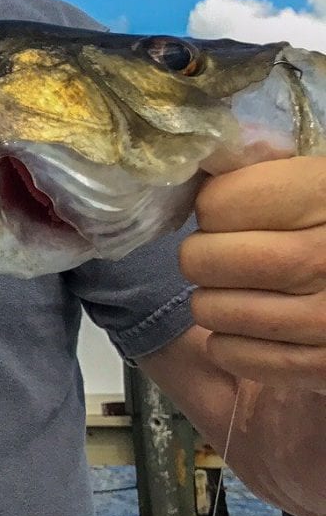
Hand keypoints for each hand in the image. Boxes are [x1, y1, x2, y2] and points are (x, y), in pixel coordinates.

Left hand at [183, 156, 325, 391]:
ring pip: (215, 310)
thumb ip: (266, 164)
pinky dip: (229, 344)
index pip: (219, 203)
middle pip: (207, 259)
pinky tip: (248, 328)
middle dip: (202, 256)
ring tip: (236, 291)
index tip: (226, 213)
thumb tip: (207, 158)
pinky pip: (240, 356)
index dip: (213, 208)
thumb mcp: (322, 181)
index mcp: (325, 196)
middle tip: (220, 256)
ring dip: (212, 301)